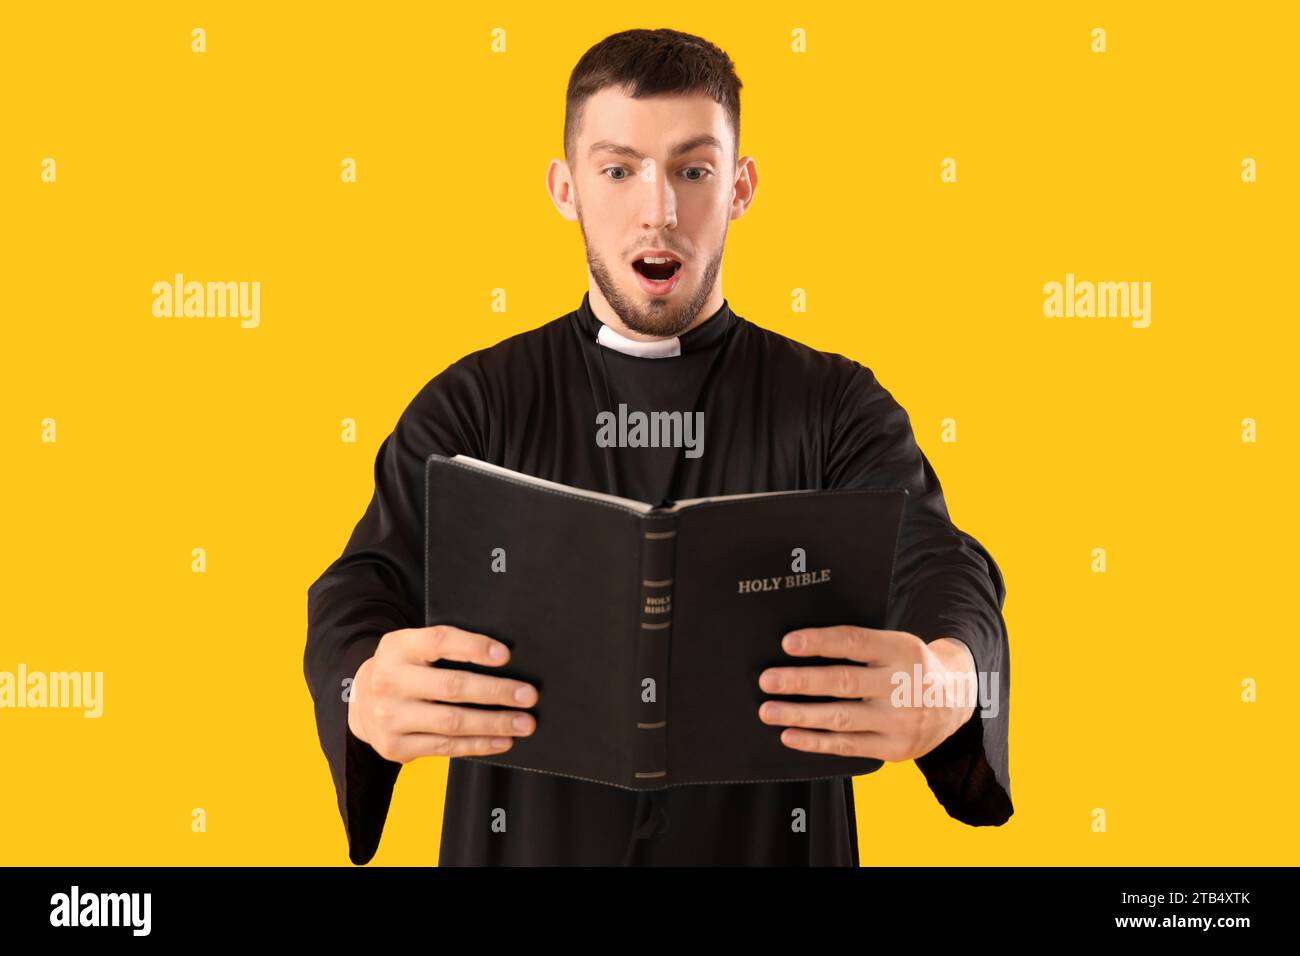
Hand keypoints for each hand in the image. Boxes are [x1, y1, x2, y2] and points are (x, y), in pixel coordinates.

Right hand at [348, 624, 538, 763]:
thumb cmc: (406, 669)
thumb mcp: (414, 647)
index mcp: (398, 647)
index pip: (440, 642)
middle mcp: (389, 681)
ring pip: (452, 722)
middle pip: (452, 687)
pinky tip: (503, 740)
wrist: (362, 705)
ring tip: (524, 722)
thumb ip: (447, 649)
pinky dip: (479, 745)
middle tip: (528, 695)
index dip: (474, 647)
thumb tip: (503, 659)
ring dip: (494, 723)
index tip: (506, 656)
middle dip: (496, 692)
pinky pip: (446, 748)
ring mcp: (390, 717)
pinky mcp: (395, 747)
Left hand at [757, 626, 976, 761]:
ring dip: (799, 715)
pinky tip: (790, 735)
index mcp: (902, 650)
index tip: (787, 643)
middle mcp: (903, 686)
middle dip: (800, 682)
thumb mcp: (896, 645)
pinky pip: (848, 746)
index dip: (820, 642)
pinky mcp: (896, 749)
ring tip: (768, 710)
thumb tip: (799, 647)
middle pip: (844, 682)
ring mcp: (901, 721)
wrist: (956, 699)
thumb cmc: (909, 666)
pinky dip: (815, 742)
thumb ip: (859, 646)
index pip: (855, 642)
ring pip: (841, 718)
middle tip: (767, 681)